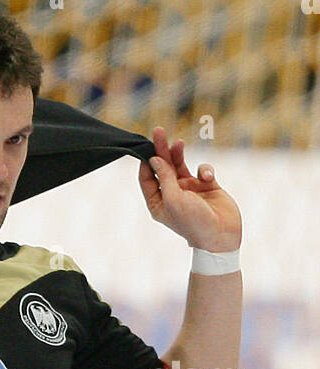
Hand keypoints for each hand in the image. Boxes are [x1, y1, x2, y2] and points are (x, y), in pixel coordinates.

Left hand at [138, 127, 241, 251]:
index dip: (146, 161)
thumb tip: (154, 159)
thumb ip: (164, 177)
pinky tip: (208, 177)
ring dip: (178, 154)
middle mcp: (172, 194)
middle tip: (158, 131)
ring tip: (178, 143)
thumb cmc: (193, 222)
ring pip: (181, 166)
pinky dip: (205, 170)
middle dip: (161, 149)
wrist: (222, 236)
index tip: (146, 146)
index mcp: (158, 201)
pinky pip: (202, 171)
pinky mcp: (208, 187)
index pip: (146, 177)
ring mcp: (190, 190)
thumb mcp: (173, 198)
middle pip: (163, 167)